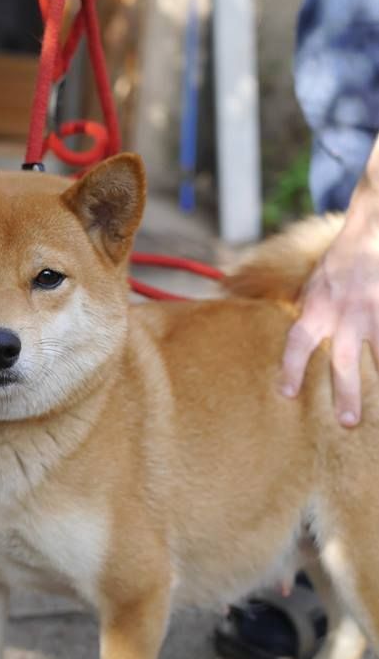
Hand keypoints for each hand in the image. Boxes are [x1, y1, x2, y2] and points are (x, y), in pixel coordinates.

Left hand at [280, 213, 378, 426]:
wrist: (367, 236)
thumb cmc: (335, 266)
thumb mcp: (311, 287)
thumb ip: (306, 315)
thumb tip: (289, 337)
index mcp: (317, 309)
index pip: (299, 342)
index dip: (292, 367)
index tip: (287, 392)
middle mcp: (344, 314)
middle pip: (344, 360)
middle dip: (346, 392)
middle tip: (348, 422)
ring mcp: (371, 313)